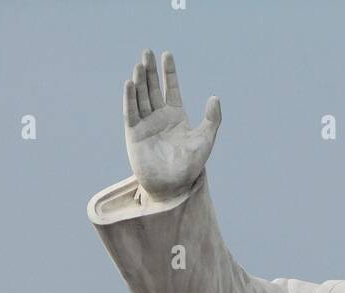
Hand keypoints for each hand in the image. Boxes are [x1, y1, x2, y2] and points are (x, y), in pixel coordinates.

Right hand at [124, 49, 220, 202]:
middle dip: (150, 71)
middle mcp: (159, 117)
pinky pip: (130, 112)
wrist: (173, 187)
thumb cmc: (190, 167)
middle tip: (147, 52)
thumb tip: (215, 97)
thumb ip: (212, 120)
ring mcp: (145, 124)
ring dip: (140, 81)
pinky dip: (129, 98)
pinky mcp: (134, 134)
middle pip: (153, 88)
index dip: (169, 72)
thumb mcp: (205, 141)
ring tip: (140, 64)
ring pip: (141, 97)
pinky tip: (130, 83)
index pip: (171, 88)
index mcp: (176, 116)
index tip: (167, 54)